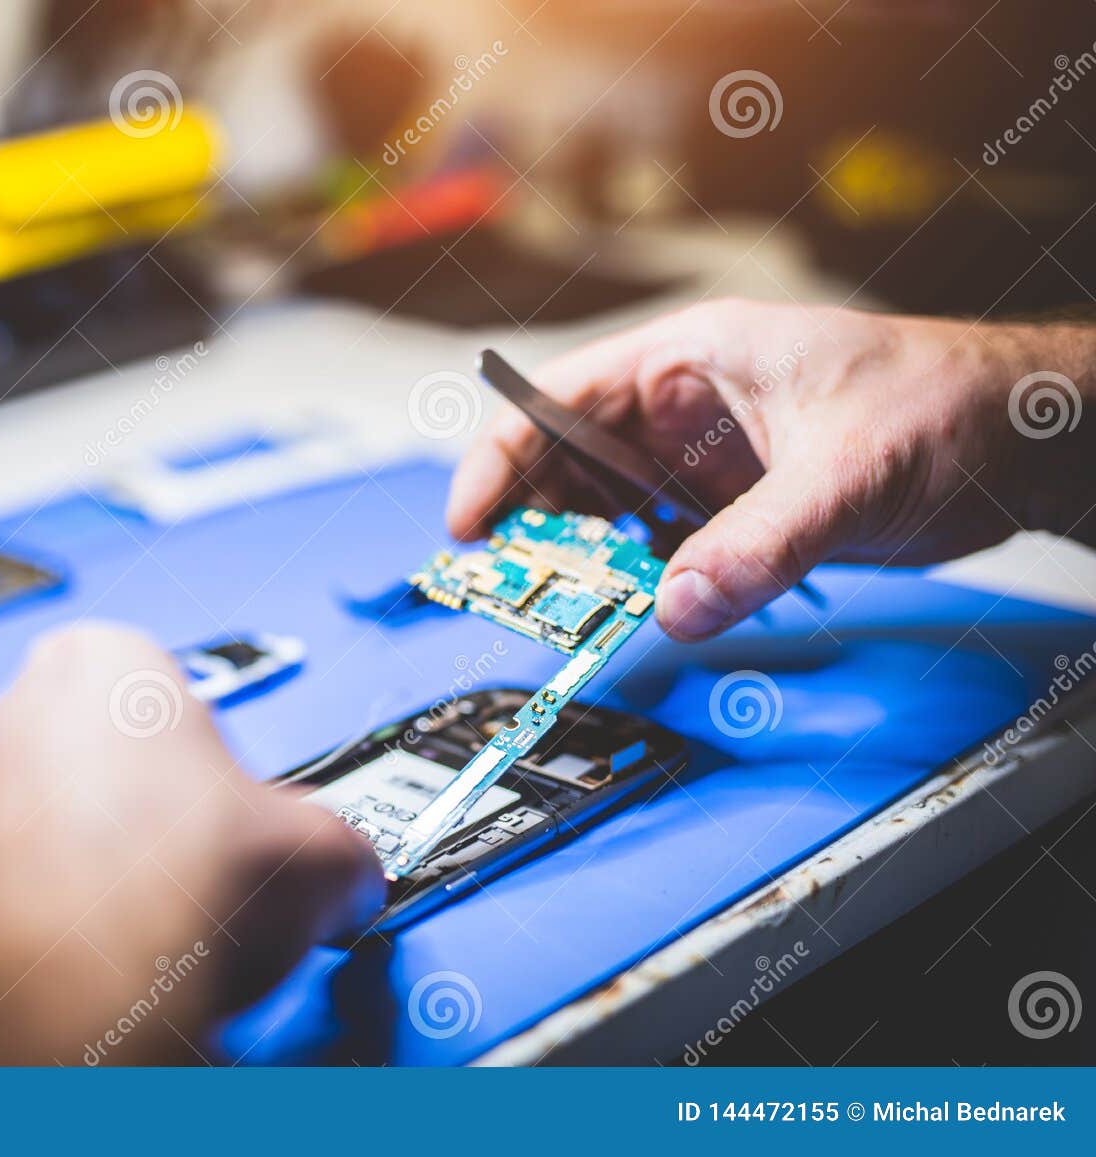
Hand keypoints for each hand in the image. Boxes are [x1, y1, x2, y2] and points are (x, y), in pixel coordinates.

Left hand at [0, 624, 383, 1064]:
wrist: (74, 1006)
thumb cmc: (170, 898)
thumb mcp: (319, 849)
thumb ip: (337, 843)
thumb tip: (347, 874)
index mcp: (103, 659)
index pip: (174, 694)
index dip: (219, 764)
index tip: (237, 811)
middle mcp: (9, 711)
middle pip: (99, 752)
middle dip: (144, 807)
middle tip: (197, 870)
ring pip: (42, 820)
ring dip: (86, 862)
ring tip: (150, 926)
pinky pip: (0, 889)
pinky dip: (41, 918)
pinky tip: (93, 959)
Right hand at [448, 300, 1095, 639]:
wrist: (1027, 442)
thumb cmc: (949, 403)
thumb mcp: (848, 469)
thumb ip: (762, 542)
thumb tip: (680, 606)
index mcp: (692, 360)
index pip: (560, 399)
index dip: (501, 459)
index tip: (469, 524)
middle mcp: (686, 411)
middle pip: (569, 463)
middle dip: (531, 523)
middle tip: (507, 586)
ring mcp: (708, 465)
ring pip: (609, 513)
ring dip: (579, 561)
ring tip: (553, 607)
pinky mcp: (736, 513)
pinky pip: (660, 550)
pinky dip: (634, 582)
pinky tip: (622, 611)